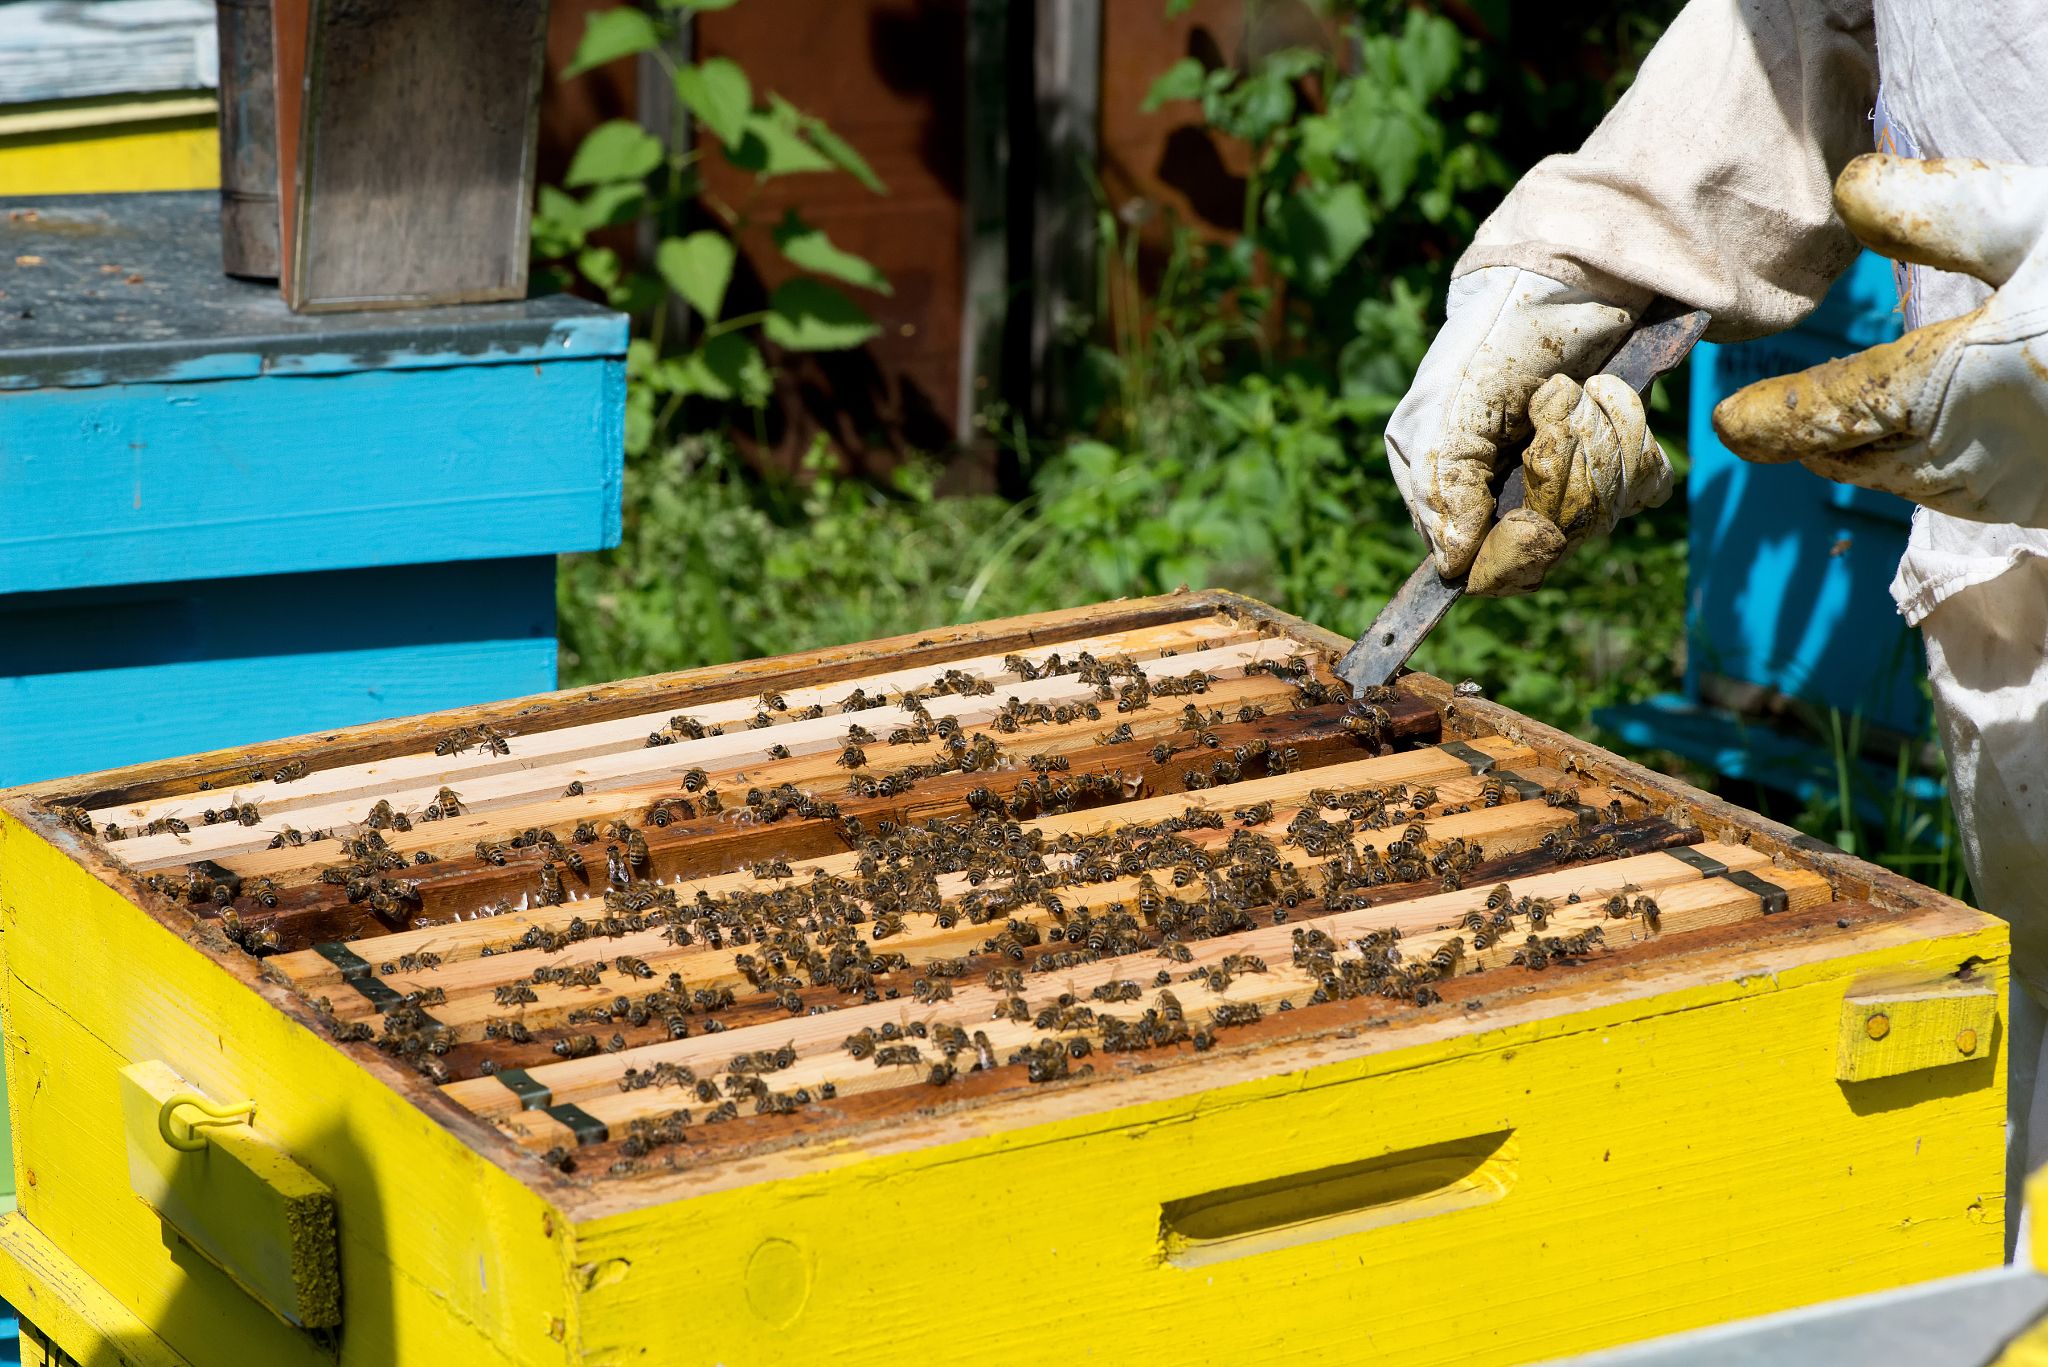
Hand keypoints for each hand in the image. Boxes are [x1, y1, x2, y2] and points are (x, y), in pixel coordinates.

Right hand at [1387, 268, 1669, 595]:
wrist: (1569, 279)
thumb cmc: (1492, 342)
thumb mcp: (1450, 411)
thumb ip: (1443, 487)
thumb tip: (1453, 567)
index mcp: (1447, 491)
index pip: (1479, 565)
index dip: (1510, 552)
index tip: (1530, 521)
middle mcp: (1504, 497)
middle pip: (1547, 547)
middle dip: (1561, 481)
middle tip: (1554, 416)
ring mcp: (1563, 481)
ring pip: (1597, 516)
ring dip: (1597, 444)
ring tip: (1583, 389)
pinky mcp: (1615, 460)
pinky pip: (1641, 489)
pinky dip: (1635, 443)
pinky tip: (1612, 398)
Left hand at [1713, 154, 2047, 525]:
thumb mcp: (2037, 220)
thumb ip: (1936, 208)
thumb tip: (1848, 192)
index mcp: (1956, 386)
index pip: (1829, 415)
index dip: (1773, 422)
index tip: (1728, 425)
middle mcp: (1975, 457)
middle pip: (1860, 460)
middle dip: (1814, 444)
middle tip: (1770, 430)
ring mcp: (2018, 492)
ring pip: (1909, 486)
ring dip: (1869, 462)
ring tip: (1833, 441)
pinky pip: (1968, 497)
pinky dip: (1932, 473)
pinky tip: (1932, 450)